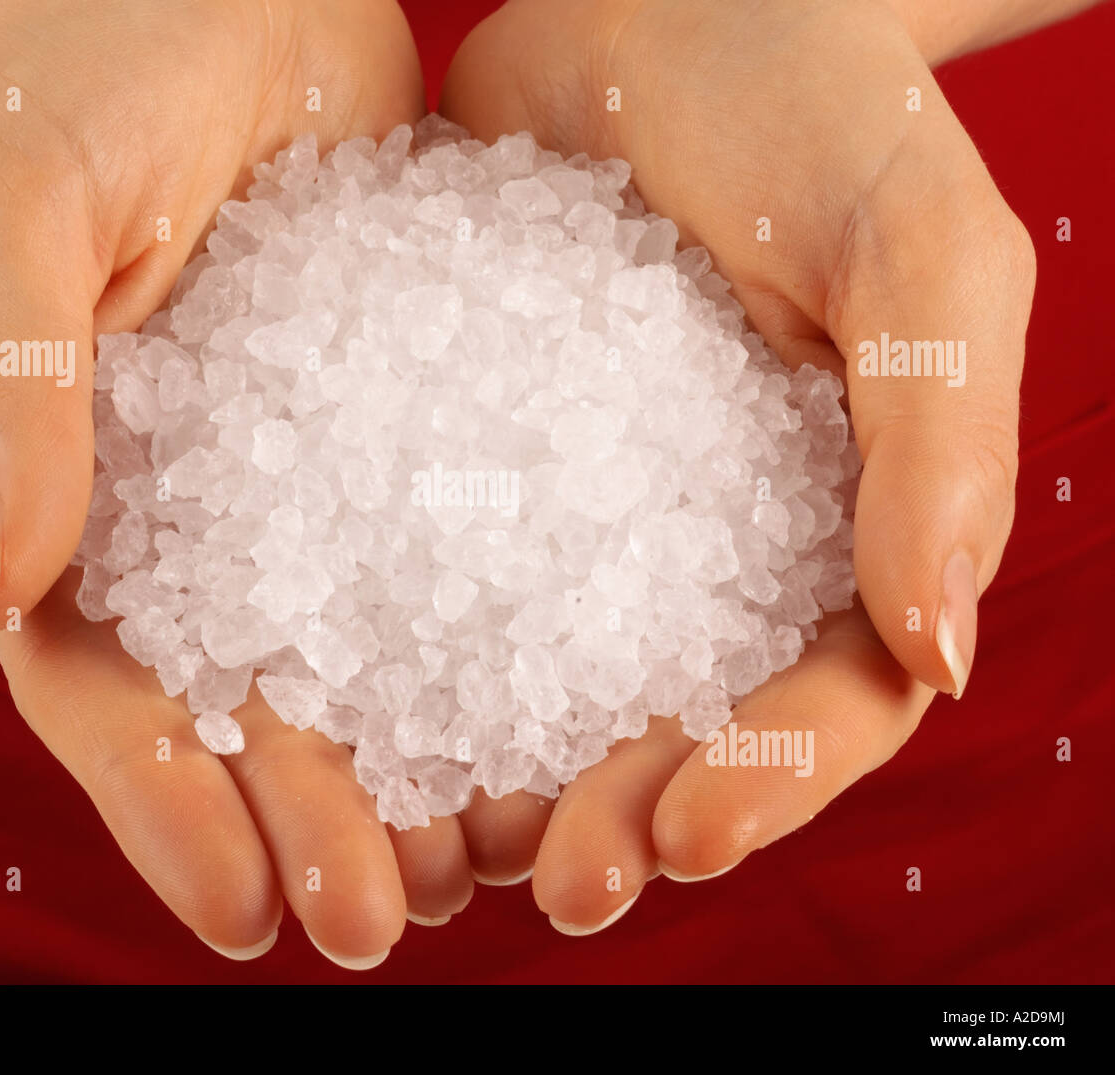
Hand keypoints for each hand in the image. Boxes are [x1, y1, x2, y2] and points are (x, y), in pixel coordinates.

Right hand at [0, 0, 477, 967]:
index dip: (167, 809)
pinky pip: (453, 541)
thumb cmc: (94, 66)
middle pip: (247, 702)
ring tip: (488, 863)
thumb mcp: (23, 217)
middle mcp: (197, 507)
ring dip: (413, 769)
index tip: (246, 914)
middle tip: (392, 921)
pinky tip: (562, 709)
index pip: (111, 688)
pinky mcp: (412, 415)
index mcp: (76, 493)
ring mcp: (309, 472)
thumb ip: (3, 397)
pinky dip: (495, 634)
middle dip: (309, 821)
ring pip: (358, 652)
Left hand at [439, 0, 1036, 930]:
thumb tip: (940, 653)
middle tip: (551, 885)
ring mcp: (589, 503)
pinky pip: (444, 563)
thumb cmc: (820, 107)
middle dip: (623, 812)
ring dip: (508, 771)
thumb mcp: (917, 253)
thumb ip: (939, 444)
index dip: (767, 784)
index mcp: (839, 520)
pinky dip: (409, 644)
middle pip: (679, 720)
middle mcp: (711, 537)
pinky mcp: (482, 447)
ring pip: (557, 674)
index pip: (825, 695)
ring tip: (444, 842)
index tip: (680, 837)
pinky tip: (349, 699)